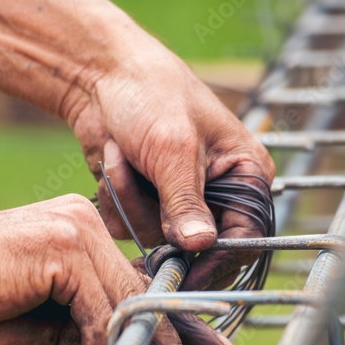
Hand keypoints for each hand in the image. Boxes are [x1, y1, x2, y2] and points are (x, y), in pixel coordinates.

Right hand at [0, 194, 235, 344]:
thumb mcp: (44, 324)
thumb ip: (86, 326)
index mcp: (82, 233)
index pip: (138, 280)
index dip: (173, 318)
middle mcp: (87, 223)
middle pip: (142, 290)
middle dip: (178, 339)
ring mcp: (78, 230)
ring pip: (129, 302)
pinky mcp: (65, 247)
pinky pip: (99, 309)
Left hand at [65, 34, 275, 291]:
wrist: (99, 74)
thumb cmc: (151, 93)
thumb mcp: (173, 148)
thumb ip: (187, 202)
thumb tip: (201, 246)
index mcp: (245, 174)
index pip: (244, 238)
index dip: (216, 260)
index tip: (182, 271)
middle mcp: (219, 192)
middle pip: (197, 246)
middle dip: (159, 218)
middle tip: (137, 187)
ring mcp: (180, 199)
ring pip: (157, 237)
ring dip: (130, 199)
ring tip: (122, 153)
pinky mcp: (146, 201)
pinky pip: (129, 227)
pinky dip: (115, 198)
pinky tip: (113, 159)